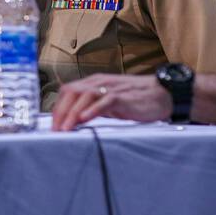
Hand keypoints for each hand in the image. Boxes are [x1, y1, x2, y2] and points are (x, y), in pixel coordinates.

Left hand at [50, 74, 170, 130]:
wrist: (163, 94)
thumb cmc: (136, 100)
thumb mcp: (109, 102)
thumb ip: (92, 107)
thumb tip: (74, 121)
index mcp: (94, 83)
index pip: (68, 92)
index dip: (57, 108)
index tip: (53, 126)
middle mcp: (99, 82)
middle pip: (72, 93)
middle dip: (60, 113)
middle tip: (55, 131)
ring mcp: (111, 88)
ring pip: (84, 97)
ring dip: (72, 113)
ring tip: (65, 129)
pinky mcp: (123, 96)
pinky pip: (105, 101)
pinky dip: (93, 110)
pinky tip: (84, 119)